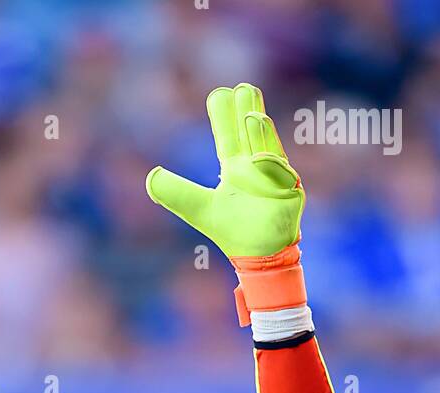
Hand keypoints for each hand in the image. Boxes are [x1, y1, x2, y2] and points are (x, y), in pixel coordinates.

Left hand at [146, 83, 303, 260]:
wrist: (259, 255)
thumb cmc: (233, 231)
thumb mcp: (199, 209)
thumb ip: (177, 193)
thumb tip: (150, 178)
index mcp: (236, 167)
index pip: (228, 137)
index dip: (224, 117)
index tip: (220, 94)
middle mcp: (255, 166)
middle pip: (250, 133)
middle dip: (247, 111)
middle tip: (242, 89)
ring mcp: (274, 176)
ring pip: (267, 148)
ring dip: (260, 132)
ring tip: (251, 114)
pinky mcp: (289, 191)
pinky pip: (281, 174)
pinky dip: (271, 165)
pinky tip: (260, 159)